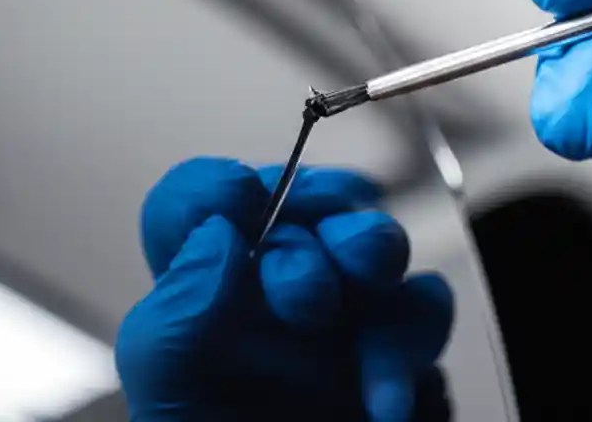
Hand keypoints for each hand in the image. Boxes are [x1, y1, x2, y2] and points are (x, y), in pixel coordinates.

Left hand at [116, 157, 452, 420]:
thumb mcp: (170, 395)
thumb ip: (178, 313)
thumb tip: (218, 236)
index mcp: (203, 295)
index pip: (203, 205)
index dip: (214, 190)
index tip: (231, 201)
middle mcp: (274, 302)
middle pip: (307, 206)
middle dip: (312, 222)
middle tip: (297, 286)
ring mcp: (344, 329)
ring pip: (378, 252)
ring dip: (368, 259)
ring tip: (346, 312)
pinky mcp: (401, 366)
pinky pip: (420, 320)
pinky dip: (402, 356)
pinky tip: (378, 402)